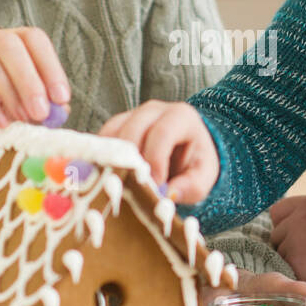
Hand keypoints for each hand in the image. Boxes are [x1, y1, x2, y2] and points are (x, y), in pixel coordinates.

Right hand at [0, 27, 69, 137]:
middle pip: (5, 41)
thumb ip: (35, 108)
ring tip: (20, 119)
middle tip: (41, 112)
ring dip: (7, 89)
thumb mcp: (12, 113)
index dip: (49, 64)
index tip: (62, 97)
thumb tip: (61, 108)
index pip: (29, 37)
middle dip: (29, 78)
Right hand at [99, 100, 218, 202]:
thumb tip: (168, 195)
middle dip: (131, 161)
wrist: (185, 150)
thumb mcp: (203, 176)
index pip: (162, 133)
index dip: (156, 160)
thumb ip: (192, 186)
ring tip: (120, 184)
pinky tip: (108, 176)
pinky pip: (102, 139)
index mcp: (181, 116)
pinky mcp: (116, 125)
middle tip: (133, 187)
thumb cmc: (194, 162)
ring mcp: (132, 114)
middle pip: (133, 130)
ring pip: (114, 133)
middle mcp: (154, 110)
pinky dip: (102, 157)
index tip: (155, 184)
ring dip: (114, 160)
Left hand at [270, 195, 305, 282]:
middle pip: (276, 234)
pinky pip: (285, 270)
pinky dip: (296, 273)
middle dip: (287, 245)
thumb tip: (278, 229)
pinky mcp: (296, 262)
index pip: (276, 211)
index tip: (298, 234)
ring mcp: (297, 240)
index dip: (285, 225)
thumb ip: (305, 219)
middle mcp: (301, 218)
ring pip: (279, 253)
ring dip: (291, 260)